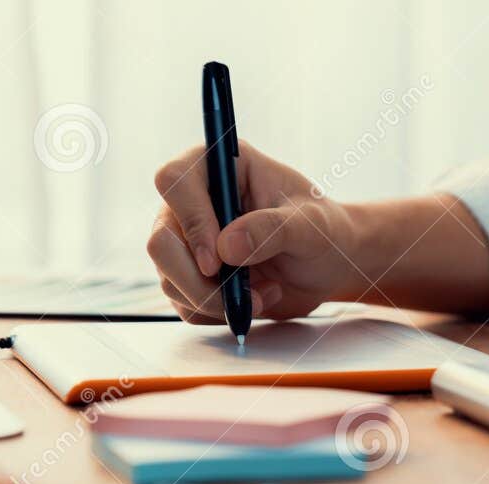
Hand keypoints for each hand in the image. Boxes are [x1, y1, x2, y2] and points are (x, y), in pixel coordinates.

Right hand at [148, 141, 360, 321]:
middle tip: (240, 299)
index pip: (174, 180)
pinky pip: (185, 305)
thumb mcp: (311, 226)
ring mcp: (187, 241)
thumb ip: (272, 229)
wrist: (327, 265)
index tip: (217, 261)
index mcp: (220, 166)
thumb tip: (226, 248)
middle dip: (197, 281)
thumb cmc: (323, 230)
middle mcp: (194, 201)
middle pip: (161, 241)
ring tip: (265, 293)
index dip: (190, 221)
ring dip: (217, 300)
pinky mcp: (191, 276)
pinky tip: (256, 300)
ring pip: (170, 279)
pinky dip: (220, 313)